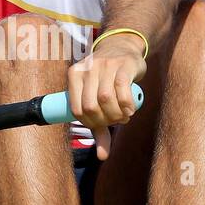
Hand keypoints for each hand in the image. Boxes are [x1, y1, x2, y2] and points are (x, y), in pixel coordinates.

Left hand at [69, 34, 146, 158]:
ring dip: (117, 114)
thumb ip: (98, 126)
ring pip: (106, 98)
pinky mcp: (123, 65)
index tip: (103, 124)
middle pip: (91, 106)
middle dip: (105, 120)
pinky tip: (130, 109)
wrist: (123, 48)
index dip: (90, 123)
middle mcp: (87, 68)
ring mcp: (104, 65)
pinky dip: (126, 104)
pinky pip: (122, 89)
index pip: (77, 109)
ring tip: (123, 116)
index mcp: (74, 75)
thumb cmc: (107, 78)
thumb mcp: (97, 97)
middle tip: (115, 121)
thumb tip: (102, 156)